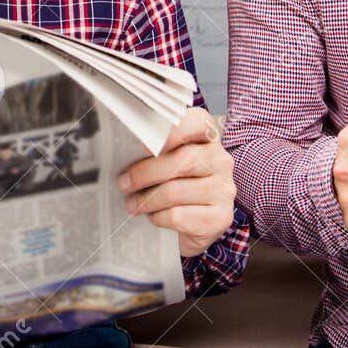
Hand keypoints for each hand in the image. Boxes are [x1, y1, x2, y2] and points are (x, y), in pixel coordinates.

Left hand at [119, 108, 235, 257]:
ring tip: (132, 203)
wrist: (194, 224)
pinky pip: (179, 216)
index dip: (172, 130)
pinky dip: (158, 218)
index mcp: (208, 137)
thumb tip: (122, 143)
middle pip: (182, 160)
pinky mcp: (221, 217)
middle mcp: (221, 160)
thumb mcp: (165, 160)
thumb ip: (152, 147)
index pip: (198, 122)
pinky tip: (153, 216)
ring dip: (147, 199)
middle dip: (145, 173)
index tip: (143, 143)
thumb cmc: (174, 184)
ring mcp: (224, 189)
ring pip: (176, 191)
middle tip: (123, 183)